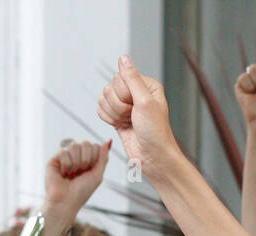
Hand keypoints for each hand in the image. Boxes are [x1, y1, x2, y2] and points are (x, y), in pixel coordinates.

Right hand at [44, 140, 111, 213]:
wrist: (66, 202)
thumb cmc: (82, 192)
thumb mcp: (97, 175)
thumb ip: (103, 157)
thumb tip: (108, 141)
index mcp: (88, 160)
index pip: (95, 146)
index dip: (94, 158)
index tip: (89, 171)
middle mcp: (77, 157)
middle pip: (86, 143)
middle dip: (86, 160)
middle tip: (80, 173)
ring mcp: (65, 157)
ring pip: (74, 145)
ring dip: (76, 164)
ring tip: (71, 175)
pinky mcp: (54, 159)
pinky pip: (63, 151)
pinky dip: (66, 165)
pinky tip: (63, 174)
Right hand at [96, 54, 179, 180]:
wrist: (153, 158)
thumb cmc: (155, 132)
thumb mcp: (145, 102)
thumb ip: (132, 78)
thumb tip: (123, 57)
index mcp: (146, 85)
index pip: (119, 77)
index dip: (123, 93)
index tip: (136, 107)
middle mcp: (135, 92)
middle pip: (109, 88)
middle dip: (118, 105)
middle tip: (132, 117)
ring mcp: (125, 105)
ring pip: (103, 99)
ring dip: (113, 114)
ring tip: (128, 123)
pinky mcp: (117, 117)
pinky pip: (101, 110)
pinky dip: (108, 119)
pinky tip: (121, 126)